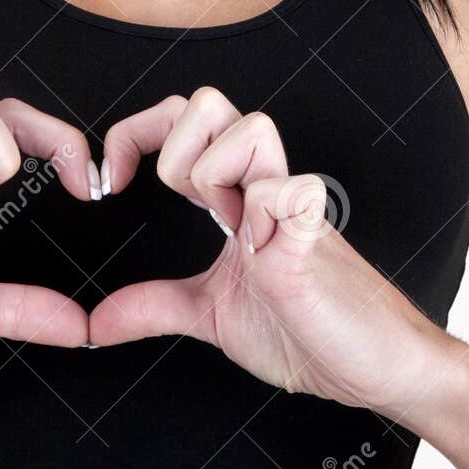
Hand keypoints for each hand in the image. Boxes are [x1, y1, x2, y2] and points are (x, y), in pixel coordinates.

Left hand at [89, 87, 438, 414]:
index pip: (180, 118)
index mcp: (233, 194)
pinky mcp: (318, 235)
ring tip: (229, 229)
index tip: (108, 182)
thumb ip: (154, 308)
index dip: (135, 133)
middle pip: (207, 101)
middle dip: (173, 148)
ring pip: (250, 126)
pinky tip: (263, 259)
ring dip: (218, 176)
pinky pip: (290, 190)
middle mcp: (261, 185)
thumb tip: (94, 323)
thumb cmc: (307, 330)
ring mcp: (292, 205)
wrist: (374, 367)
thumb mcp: (210, 316)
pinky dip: (264, 219)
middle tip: (180, 208)